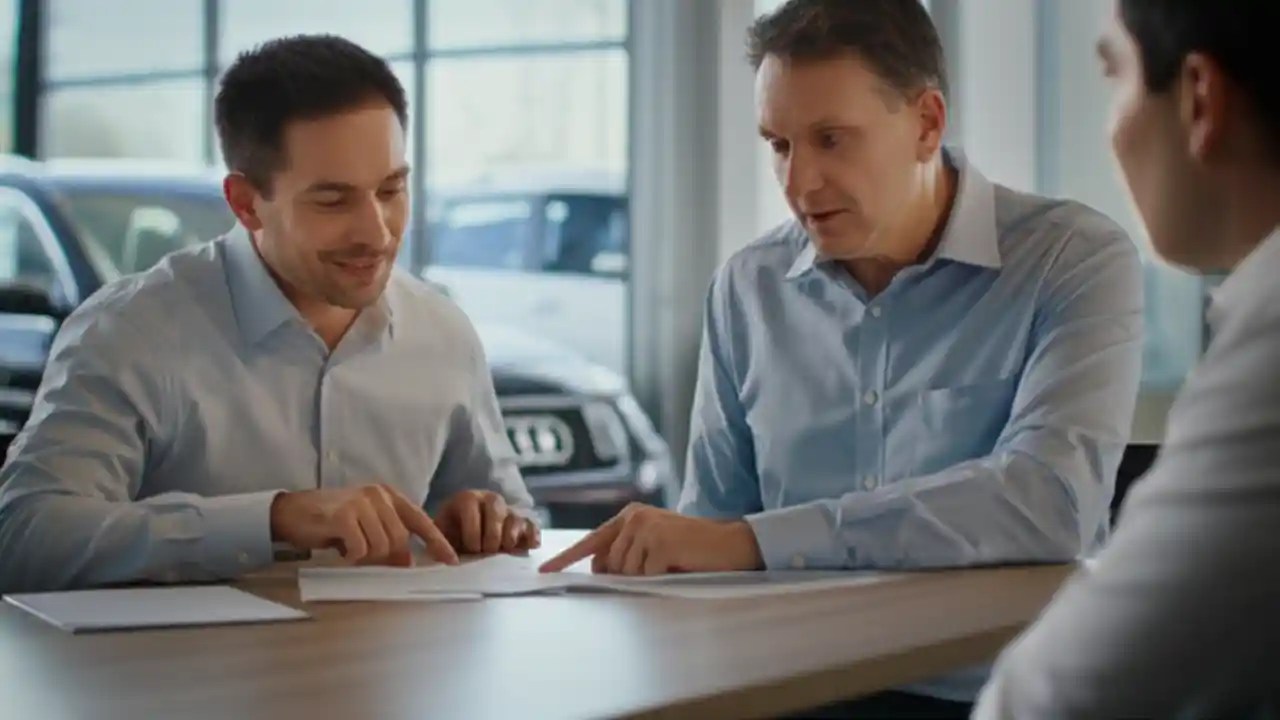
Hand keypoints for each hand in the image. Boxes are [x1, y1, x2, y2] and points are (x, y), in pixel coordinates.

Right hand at [270, 484, 458, 566]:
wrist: (293, 511)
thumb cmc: (331, 520)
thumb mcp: (365, 523)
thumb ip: (388, 536)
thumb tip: (407, 562)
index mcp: (388, 496)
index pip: (421, 521)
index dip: (437, 542)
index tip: (451, 561)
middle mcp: (378, 495)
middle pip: (399, 540)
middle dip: (387, 557)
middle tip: (365, 557)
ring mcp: (361, 504)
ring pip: (381, 547)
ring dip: (366, 557)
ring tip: (349, 549)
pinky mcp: (343, 516)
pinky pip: (360, 549)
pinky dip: (351, 556)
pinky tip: (340, 549)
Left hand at [435, 490, 541, 554]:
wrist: (465, 538)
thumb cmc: (452, 536)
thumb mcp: (441, 536)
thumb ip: (437, 543)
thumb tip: (439, 556)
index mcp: (467, 499)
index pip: (471, 505)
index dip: (472, 530)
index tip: (471, 549)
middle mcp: (490, 500)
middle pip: (496, 509)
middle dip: (492, 535)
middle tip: (487, 552)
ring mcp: (508, 511)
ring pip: (515, 517)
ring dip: (511, 536)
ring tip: (505, 550)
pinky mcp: (523, 523)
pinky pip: (532, 525)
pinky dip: (532, 535)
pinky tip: (530, 547)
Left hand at [537, 503, 763, 575]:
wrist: (731, 544)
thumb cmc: (692, 550)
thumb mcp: (654, 546)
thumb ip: (625, 553)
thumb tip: (599, 572)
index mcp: (630, 515)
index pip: (591, 541)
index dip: (566, 559)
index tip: (545, 573)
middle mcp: (635, 517)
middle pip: (609, 565)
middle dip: (626, 576)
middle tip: (659, 568)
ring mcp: (647, 529)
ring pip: (626, 573)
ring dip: (647, 577)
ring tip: (671, 565)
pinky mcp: (660, 544)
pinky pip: (646, 576)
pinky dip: (661, 578)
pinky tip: (678, 565)